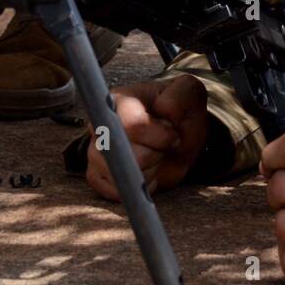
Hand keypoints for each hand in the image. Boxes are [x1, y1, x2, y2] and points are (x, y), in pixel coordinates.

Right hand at [85, 74, 208, 198]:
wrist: (179, 137)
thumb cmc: (181, 112)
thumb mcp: (190, 94)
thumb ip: (180, 95)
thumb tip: (163, 108)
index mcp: (120, 100)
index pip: (132, 125)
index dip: (158, 137)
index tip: (174, 136)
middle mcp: (99, 124)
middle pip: (126, 156)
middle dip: (155, 155)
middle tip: (163, 146)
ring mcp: (95, 150)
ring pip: (121, 176)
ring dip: (147, 173)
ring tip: (154, 157)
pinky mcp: (97, 174)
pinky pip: (113, 191)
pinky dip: (136, 188)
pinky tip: (146, 172)